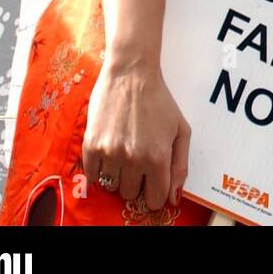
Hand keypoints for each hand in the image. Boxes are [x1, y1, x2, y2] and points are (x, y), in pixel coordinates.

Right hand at [82, 59, 189, 210]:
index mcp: (158, 157)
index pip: (154, 199)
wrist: (131, 74)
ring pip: (111, 186)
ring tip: (123, 152)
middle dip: (136, 182)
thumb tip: (173, 198)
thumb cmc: (159, 100)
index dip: (154, 194)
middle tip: (138, 161)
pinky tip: (109, 152)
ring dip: (117, 175)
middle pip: (130, 194)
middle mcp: (133, 159)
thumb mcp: (181, 130)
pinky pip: (91, 175)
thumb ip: (180, 166)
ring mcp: (110, 152)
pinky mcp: (91, 145)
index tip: (152, 185)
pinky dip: (99, 169)